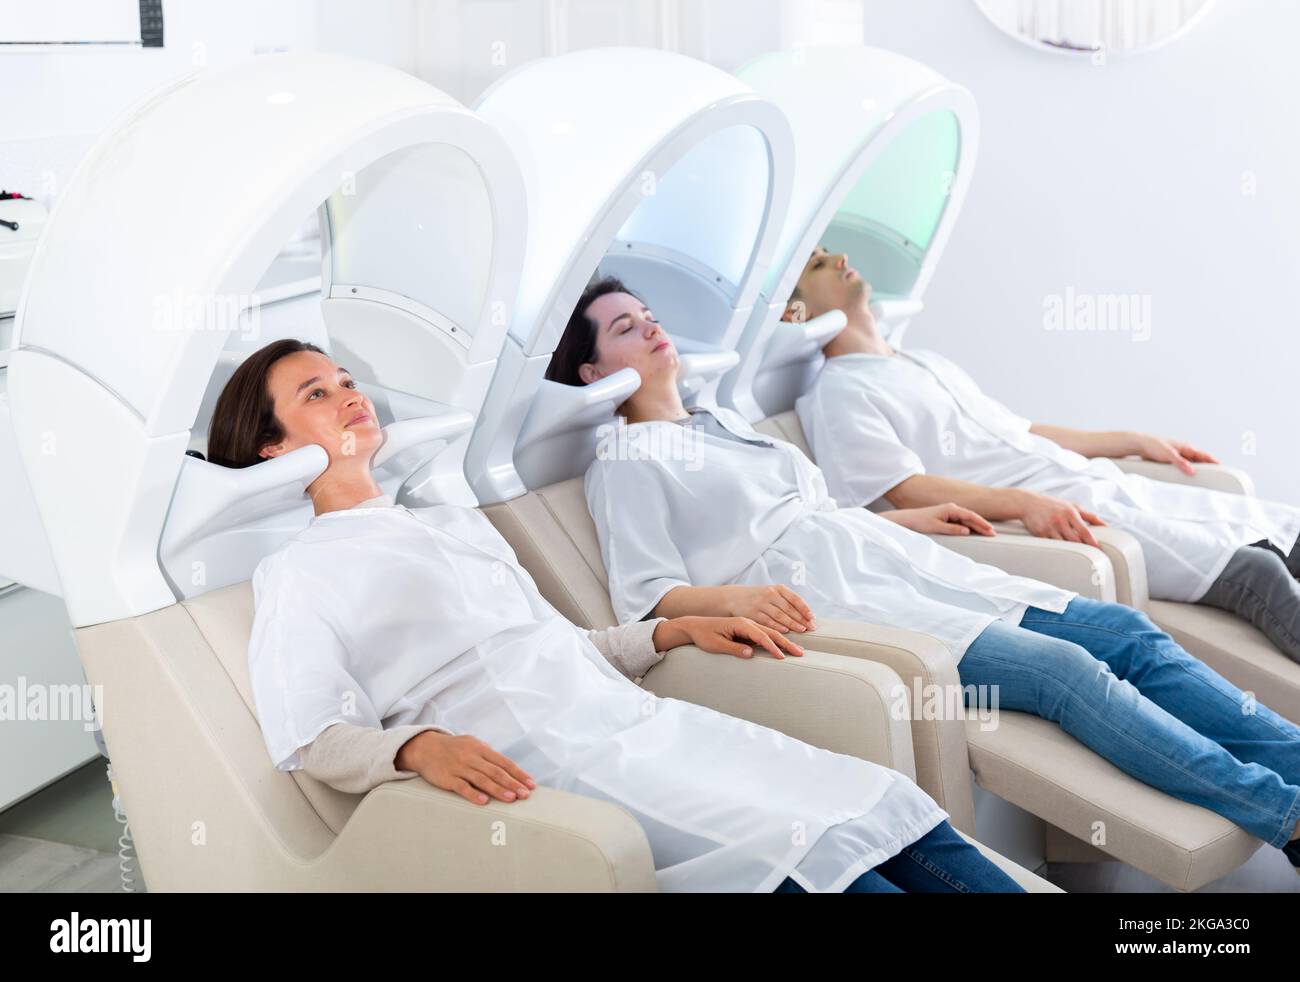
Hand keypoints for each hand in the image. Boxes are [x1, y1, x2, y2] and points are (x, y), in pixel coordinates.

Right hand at [396, 731, 534, 805]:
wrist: (425, 747)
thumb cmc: (454, 748)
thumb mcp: (473, 745)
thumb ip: (489, 757)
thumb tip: (509, 771)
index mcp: (481, 748)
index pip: (504, 762)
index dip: (518, 773)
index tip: (531, 784)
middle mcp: (472, 756)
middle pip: (496, 771)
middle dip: (512, 783)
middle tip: (525, 795)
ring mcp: (459, 767)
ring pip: (482, 779)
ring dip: (498, 790)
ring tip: (511, 798)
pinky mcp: (447, 778)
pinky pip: (462, 787)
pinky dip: (473, 794)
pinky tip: (484, 802)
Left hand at [659, 615, 805, 658]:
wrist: (695, 626)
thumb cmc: (704, 636)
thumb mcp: (716, 644)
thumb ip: (733, 648)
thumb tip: (750, 654)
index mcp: (740, 624)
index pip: (761, 636)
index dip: (772, 647)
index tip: (782, 657)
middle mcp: (747, 622)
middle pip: (771, 632)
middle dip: (786, 643)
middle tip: (800, 653)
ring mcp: (749, 624)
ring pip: (771, 631)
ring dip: (785, 640)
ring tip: (798, 650)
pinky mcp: (748, 629)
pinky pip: (766, 633)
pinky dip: (778, 638)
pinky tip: (786, 645)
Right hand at [718, 584, 815, 632]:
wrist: (734, 597)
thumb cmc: (758, 598)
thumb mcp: (772, 594)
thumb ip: (787, 602)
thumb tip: (806, 616)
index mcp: (778, 589)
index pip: (794, 598)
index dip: (804, 608)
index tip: (812, 617)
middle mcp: (769, 594)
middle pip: (788, 608)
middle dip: (801, 618)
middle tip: (810, 627)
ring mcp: (760, 603)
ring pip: (779, 615)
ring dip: (792, 623)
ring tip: (801, 630)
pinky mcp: (752, 613)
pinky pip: (767, 621)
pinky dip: (777, 626)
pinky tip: (784, 631)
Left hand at [881, 502, 995, 536]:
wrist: (907, 520)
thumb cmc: (920, 522)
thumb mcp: (937, 527)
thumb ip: (953, 529)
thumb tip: (967, 531)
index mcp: (950, 508)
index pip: (971, 515)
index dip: (982, 523)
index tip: (991, 530)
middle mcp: (951, 508)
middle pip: (971, 517)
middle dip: (982, 525)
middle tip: (993, 533)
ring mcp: (949, 512)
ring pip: (966, 520)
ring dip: (977, 526)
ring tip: (987, 533)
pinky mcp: (946, 517)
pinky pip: (961, 522)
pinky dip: (969, 526)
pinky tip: (974, 532)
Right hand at [1019, 493, 1105, 547]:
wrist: (1028, 503)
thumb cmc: (1054, 505)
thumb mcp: (1072, 506)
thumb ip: (1089, 515)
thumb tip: (1105, 525)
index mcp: (1070, 512)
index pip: (1084, 530)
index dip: (1092, 541)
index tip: (1099, 549)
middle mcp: (1060, 519)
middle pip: (1075, 539)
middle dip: (1084, 548)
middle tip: (1092, 555)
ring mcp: (1049, 527)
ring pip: (1064, 544)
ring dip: (1072, 550)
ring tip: (1079, 555)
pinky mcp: (1040, 533)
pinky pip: (1052, 544)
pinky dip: (1059, 548)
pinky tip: (1064, 551)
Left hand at [1129, 433, 1219, 475]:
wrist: (1141, 445)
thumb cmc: (1154, 445)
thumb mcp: (1168, 454)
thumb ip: (1180, 462)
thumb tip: (1192, 471)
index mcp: (1187, 448)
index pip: (1205, 456)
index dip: (1214, 463)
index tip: (1223, 470)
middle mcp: (1185, 452)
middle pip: (1200, 461)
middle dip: (1208, 468)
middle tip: (1218, 478)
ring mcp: (1179, 457)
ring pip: (1192, 465)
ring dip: (1197, 471)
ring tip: (1204, 481)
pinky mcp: (1172, 461)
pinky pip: (1183, 468)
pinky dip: (1187, 473)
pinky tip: (1188, 479)